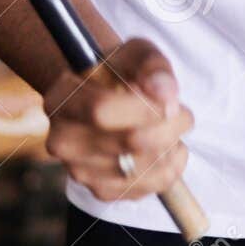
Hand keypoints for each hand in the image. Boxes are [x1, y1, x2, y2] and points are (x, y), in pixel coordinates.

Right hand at [43, 38, 191, 202]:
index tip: (172, 101)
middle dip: (170, 126)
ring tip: (170, 127)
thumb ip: (153, 67)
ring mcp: (80, 171)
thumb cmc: (121, 71)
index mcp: (62, 98)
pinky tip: (168, 148)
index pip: (102, 110)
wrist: (104, 98)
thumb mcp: (136, 54)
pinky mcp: (102, 191)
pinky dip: (172, 166)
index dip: (146, 108)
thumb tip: (166, 93)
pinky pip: (152, 185)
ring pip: (146, 166)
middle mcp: (63, 140)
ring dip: (173, 145)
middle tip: (182, 112)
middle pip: (130, 142)